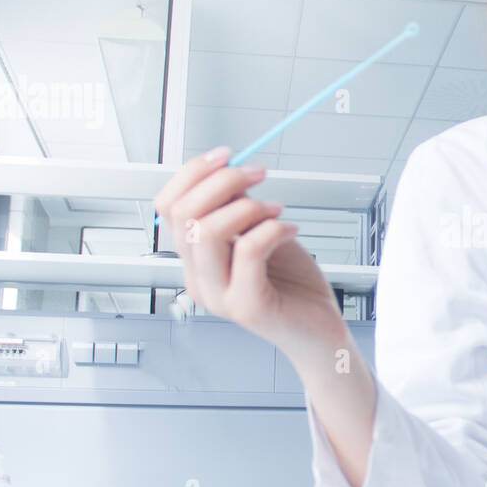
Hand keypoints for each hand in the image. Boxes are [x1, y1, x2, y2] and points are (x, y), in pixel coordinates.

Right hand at [153, 146, 343, 360]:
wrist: (318, 332)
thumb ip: (240, 210)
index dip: (193, 174)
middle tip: (258, 174)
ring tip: (276, 208)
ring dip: (246, 206)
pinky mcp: (248, 306)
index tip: (226, 155)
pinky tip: (290, 229)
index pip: (168, 208)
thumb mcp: (259, 236)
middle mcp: (199, 279)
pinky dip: (273, 229)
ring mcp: (220, 295)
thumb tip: (233, 171)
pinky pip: (248, 251)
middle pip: (184, 215)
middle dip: (222, 181)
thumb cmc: (291, 287)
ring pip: (207, 232)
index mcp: (195, 261)